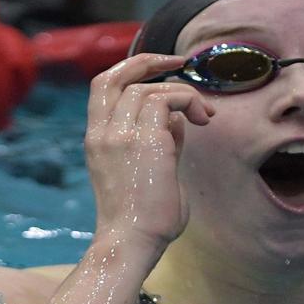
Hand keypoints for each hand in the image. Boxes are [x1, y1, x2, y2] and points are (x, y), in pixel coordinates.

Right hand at [84, 54, 214, 247]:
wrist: (132, 243)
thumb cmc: (144, 221)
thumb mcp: (151, 174)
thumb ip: (161, 145)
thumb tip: (179, 122)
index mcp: (98, 140)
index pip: (103, 87)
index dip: (131, 71)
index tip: (161, 71)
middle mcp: (103, 132)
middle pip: (117, 76)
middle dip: (150, 61)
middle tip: (180, 61)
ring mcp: (120, 134)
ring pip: (149, 88)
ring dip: (183, 93)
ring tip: (205, 116)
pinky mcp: (146, 140)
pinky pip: (168, 99)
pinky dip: (189, 101)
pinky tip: (203, 121)